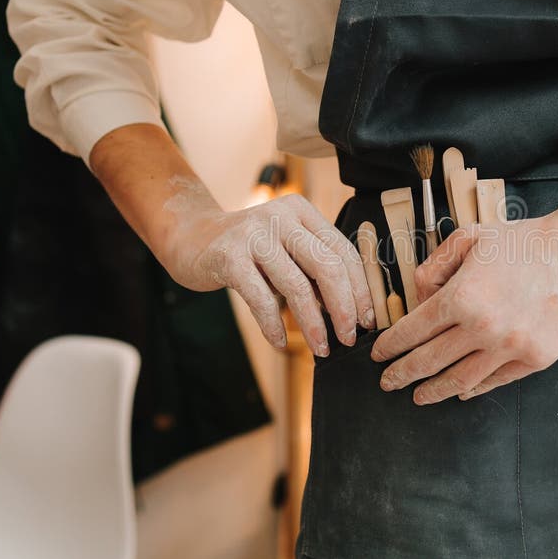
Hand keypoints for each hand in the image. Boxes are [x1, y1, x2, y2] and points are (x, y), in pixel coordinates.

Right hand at [164, 188, 374, 355]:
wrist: (190, 238)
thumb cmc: (248, 250)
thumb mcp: (286, 249)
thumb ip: (314, 268)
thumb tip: (353, 310)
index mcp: (302, 211)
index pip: (343, 251)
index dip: (360, 288)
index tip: (367, 318)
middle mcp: (281, 216)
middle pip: (328, 266)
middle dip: (344, 307)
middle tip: (349, 337)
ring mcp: (254, 234)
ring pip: (297, 285)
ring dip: (313, 324)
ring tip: (321, 347)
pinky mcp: (229, 255)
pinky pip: (261, 299)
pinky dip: (274, 325)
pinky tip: (280, 342)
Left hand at [370, 209, 557, 403]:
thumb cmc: (526, 240)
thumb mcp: (470, 238)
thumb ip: (435, 266)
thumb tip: (417, 297)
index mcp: (462, 296)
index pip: (413, 330)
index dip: (390, 346)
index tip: (378, 355)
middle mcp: (483, 328)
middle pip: (429, 361)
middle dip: (402, 374)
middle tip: (387, 382)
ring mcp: (511, 348)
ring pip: (460, 381)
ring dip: (433, 391)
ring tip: (418, 396)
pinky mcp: (535, 359)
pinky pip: (494, 382)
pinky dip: (472, 389)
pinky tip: (460, 391)